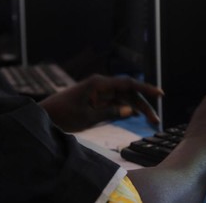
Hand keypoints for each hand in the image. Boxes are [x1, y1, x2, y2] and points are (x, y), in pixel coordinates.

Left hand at [38, 74, 163, 131]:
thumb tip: (131, 110)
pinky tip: (137, 116)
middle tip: (156, 120)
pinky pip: (116, 103)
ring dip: (137, 108)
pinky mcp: (96, 100)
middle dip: (144, 104)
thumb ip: (110, 112)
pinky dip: (126, 109)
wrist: (44, 116)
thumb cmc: (63, 115)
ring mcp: (98, 93)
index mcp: (99, 84)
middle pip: (129, 92)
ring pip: (124, 98)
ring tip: (150, 122)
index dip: (146, 88)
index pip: (128, 83)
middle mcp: (101, 85)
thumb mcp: (88, 117)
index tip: (160, 94)